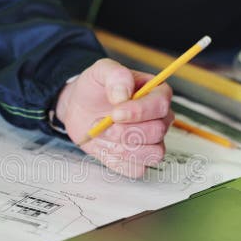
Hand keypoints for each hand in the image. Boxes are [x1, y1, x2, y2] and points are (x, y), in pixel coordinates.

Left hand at [55, 58, 173, 177]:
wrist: (79, 108)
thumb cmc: (95, 88)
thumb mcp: (101, 71)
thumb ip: (115, 74)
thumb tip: (123, 94)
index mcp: (156, 94)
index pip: (160, 105)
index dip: (139, 112)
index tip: (115, 113)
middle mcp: (159, 119)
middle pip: (157, 132)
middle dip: (125, 131)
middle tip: (102, 124)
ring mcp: (151, 142)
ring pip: (152, 154)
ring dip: (121, 147)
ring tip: (101, 134)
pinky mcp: (137, 160)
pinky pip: (137, 169)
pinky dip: (118, 161)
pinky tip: (105, 147)